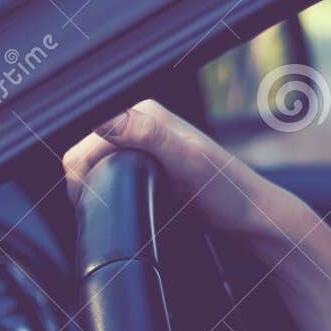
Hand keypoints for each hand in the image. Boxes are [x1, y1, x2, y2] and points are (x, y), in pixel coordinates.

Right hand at [61, 99, 312, 260]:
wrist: (251, 218)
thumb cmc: (228, 193)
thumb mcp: (188, 162)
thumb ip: (150, 137)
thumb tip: (106, 121)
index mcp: (144, 113)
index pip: (87, 138)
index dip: (79, 172)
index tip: (89, 201)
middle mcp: (141, 125)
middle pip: (87, 153)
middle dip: (85, 183)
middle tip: (104, 212)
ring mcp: (144, 147)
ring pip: (96, 167)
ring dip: (95, 189)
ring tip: (111, 211)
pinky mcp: (147, 168)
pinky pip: (110, 178)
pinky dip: (108, 193)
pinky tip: (120, 207)